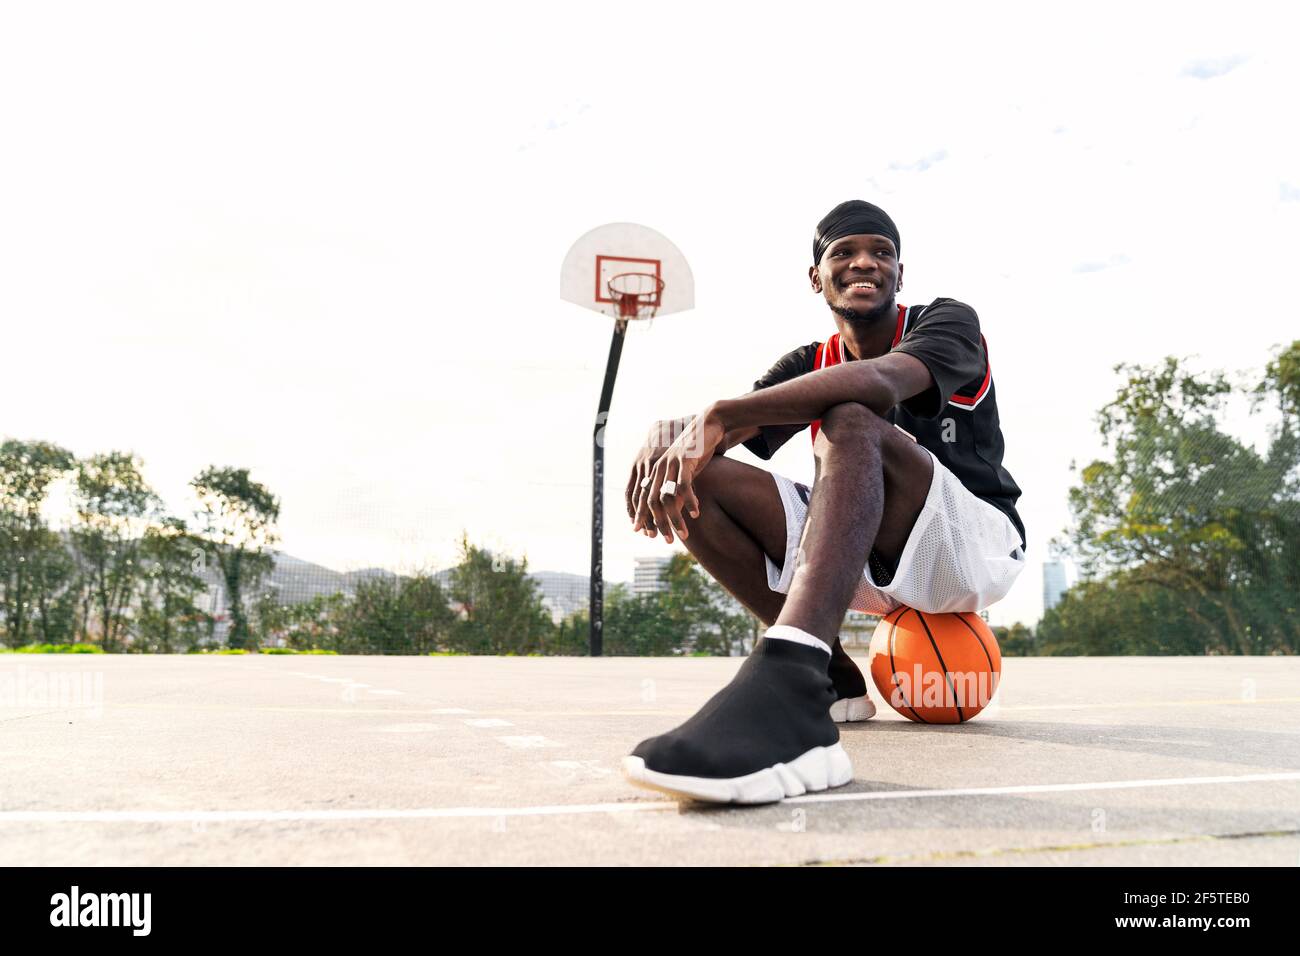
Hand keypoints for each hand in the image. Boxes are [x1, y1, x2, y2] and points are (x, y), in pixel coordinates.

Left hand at [627, 417, 692, 535]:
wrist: (706, 426)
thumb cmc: (692, 451)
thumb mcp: (678, 470)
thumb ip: (670, 486)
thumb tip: (668, 509)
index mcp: (650, 468)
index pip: (638, 497)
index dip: (640, 516)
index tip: (645, 533)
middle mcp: (655, 466)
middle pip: (650, 501)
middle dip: (656, 523)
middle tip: (665, 540)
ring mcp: (669, 464)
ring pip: (666, 498)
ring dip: (674, 519)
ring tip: (682, 534)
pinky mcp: (684, 460)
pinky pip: (684, 486)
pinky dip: (689, 502)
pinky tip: (695, 513)